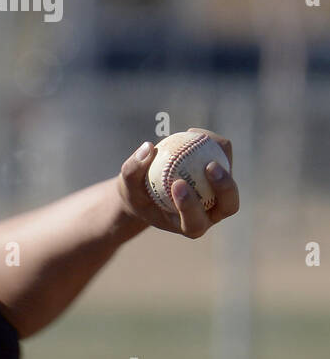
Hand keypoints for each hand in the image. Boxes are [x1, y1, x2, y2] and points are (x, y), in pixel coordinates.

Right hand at [116, 129, 239, 239]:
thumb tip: (148, 148)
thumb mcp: (127, 185)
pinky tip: (192, 132)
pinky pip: (223, 156)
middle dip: (224, 187)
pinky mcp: (223, 174)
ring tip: (198, 140)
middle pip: (228, 205)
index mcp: (189, 226)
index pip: (196, 222)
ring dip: (221, 158)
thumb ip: (132, 169)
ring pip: (230, 177)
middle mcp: (211, 214)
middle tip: (210, 166)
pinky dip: (210, 143)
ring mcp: (221, 195)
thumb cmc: (137, 193)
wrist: (151, 190)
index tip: (177, 185)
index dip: (191, 206)